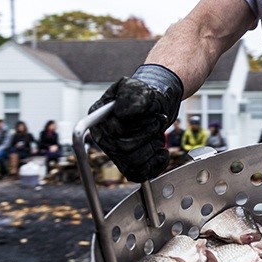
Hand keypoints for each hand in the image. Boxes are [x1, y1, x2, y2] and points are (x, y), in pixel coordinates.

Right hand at [89, 65, 182, 181]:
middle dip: (147, 135)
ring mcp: (117, 153)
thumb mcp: (136, 88)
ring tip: (157, 134)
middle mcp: (105, 138)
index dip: (138, 125)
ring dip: (152, 148)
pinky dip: (155, 166)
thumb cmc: (142, 95)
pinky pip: (139, 174)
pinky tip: (162, 153)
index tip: (151, 115)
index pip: (116, 132)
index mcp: (99, 121)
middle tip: (156, 122)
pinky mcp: (131, 162)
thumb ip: (130, 97)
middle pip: (125, 150)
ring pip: (133, 163)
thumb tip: (122, 113)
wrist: (155, 104)